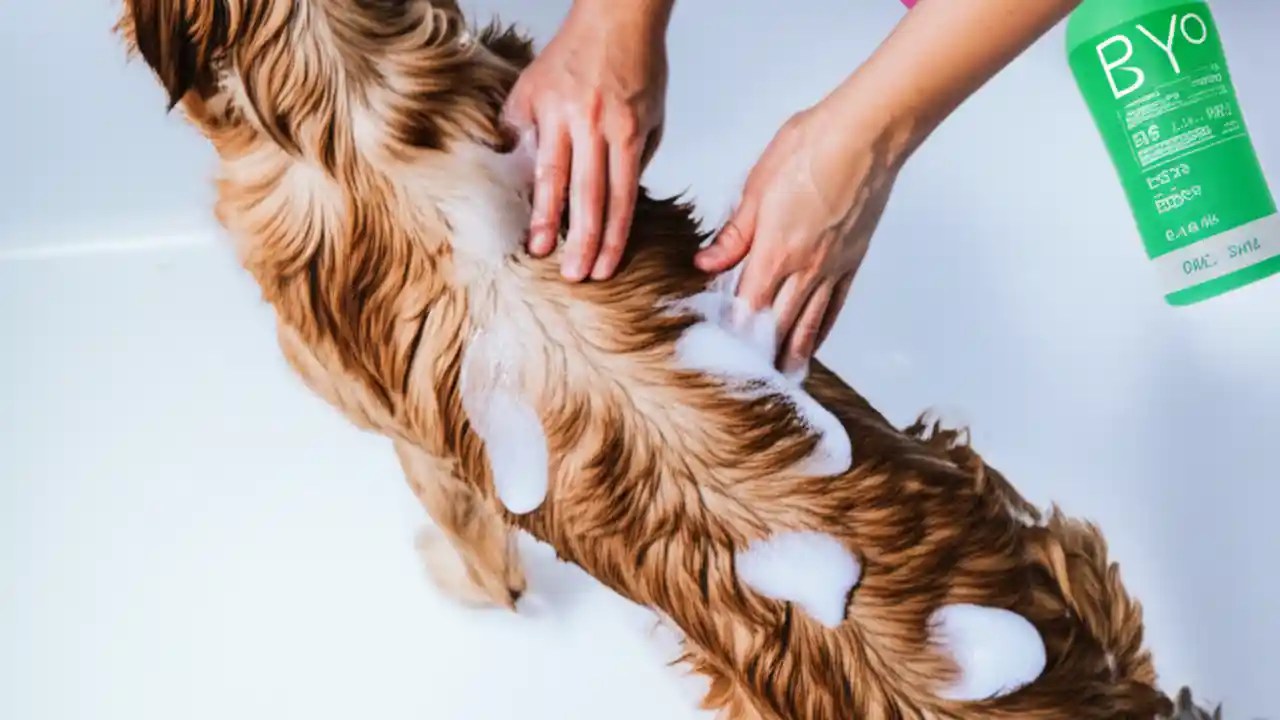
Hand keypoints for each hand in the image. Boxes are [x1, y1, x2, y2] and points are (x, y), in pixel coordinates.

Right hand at [503, 0, 671, 280]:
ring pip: (549, 174)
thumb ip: (634, 159)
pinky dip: (516, 171)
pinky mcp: (530, 97)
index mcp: (627, 131)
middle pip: (586, 196)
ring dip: (544, 216)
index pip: (621, 199)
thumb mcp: (653, 117)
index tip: (604, 269)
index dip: (613, 239)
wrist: (616, 14)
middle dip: (581, 241)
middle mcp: (592, 124)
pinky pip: (521, 141)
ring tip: (537, 247)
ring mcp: (558, 110)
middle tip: (572, 275)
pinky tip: (510, 200)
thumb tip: (615, 203)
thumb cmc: (638, 65)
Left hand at [694, 105, 901, 374]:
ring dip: (792, 353)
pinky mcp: (852, 260)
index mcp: (774, 250)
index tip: (720, 353)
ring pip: (809, 324)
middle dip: (761, 355)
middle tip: (747, 380)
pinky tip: (813, 342)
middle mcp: (805, 268)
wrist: (865, 134)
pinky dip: (821, 330)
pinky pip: (835, 306)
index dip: (733, 334)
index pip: (747, 307)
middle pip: (778, 325)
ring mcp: (832, 267)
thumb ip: (733, 234)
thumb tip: (707, 265)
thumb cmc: (811, 148)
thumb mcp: (756, 187)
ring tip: (781, 377)